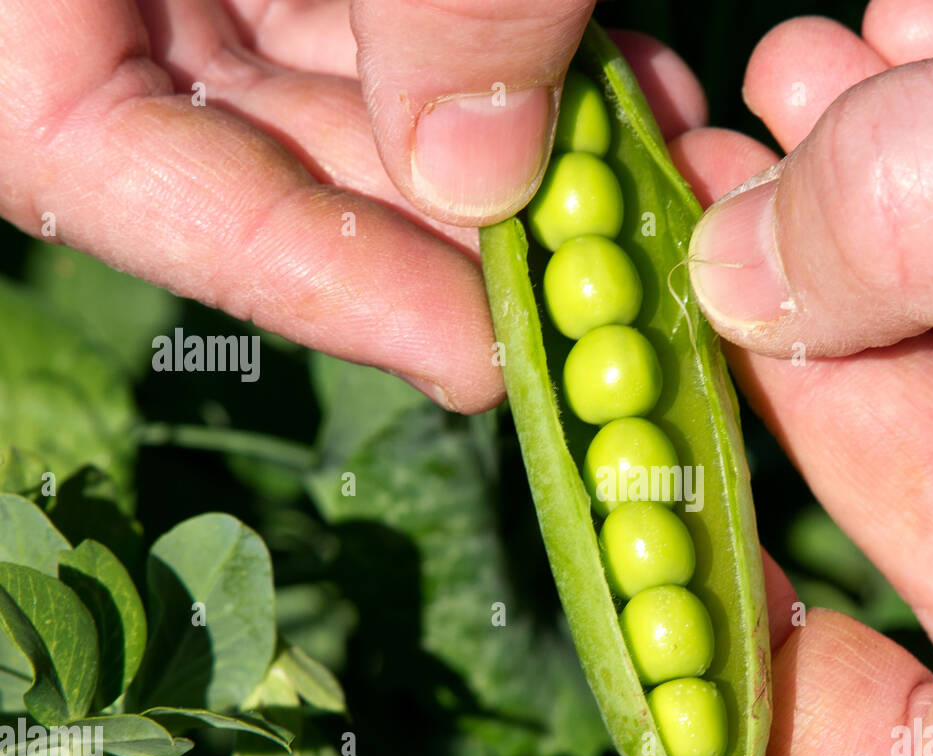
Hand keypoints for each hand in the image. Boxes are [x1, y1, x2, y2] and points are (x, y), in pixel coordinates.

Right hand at [0, 1, 703, 412]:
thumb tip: (482, 173)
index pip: (97, 166)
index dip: (303, 277)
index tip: (484, 353)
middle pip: (260, 151)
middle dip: (452, 225)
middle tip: (602, 285)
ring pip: (348, 89)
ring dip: (510, 149)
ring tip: (644, 178)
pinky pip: (392, 16)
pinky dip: (506, 60)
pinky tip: (620, 87)